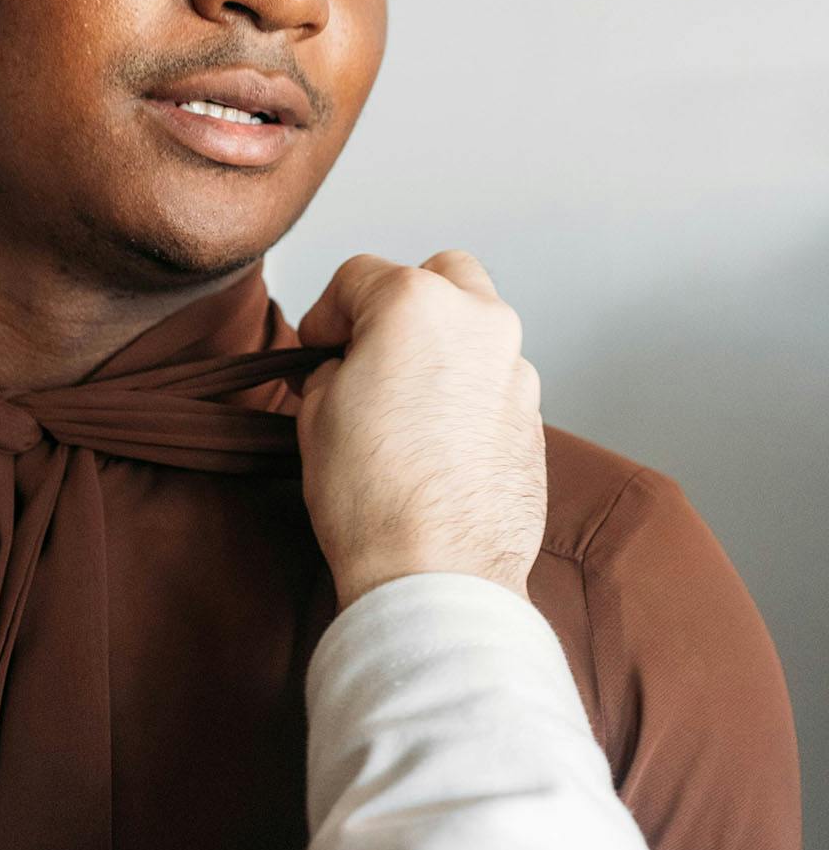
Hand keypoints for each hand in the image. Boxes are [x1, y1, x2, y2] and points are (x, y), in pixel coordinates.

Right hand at [297, 251, 545, 609]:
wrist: (436, 572)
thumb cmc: (373, 497)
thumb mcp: (317, 415)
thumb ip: (330, 369)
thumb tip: (342, 368)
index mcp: (417, 304)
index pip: (359, 276)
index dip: (325, 314)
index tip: (315, 349)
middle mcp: (480, 323)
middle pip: (439, 276)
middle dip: (401, 302)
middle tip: (366, 351)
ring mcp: (516, 369)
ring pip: (476, 328)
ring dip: (440, 347)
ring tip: (402, 401)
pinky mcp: (534, 417)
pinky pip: (494, 380)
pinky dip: (466, 391)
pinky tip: (435, 437)